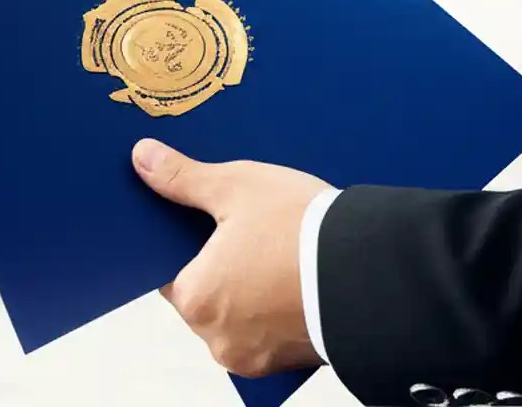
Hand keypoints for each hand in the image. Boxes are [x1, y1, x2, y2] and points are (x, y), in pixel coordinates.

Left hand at [132, 138, 331, 377]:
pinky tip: (295, 277)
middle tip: (250, 235)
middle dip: (222, 267)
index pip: (169, 272)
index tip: (205, 226)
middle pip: (206, 295)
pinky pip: (273, 331)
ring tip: (278, 253)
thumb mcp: (237, 186)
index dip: (185, 245)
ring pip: (240, 314)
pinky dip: (279, 309)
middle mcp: (218, 340)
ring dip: (252, 290)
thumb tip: (142, 157)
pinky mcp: (294, 362)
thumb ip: (184, 177)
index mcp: (195, 301)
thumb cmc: (303, 229)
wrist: (379, 269)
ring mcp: (257, 357)